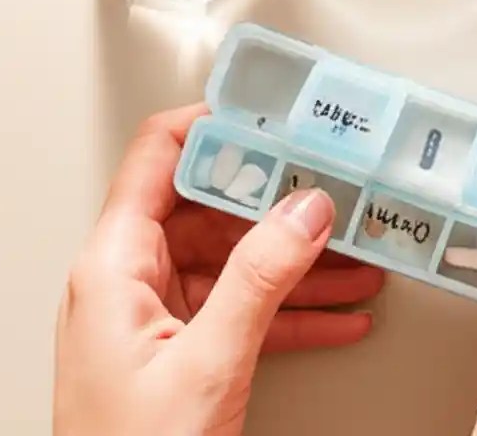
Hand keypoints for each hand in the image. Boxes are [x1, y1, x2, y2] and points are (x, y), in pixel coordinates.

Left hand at [54, 104, 384, 435]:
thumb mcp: (208, 360)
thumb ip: (260, 278)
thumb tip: (305, 209)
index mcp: (115, 266)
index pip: (159, 158)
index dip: (217, 127)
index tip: (277, 116)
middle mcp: (131, 282)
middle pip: (214, 210)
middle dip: (285, 204)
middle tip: (338, 186)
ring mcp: (158, 319)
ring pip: (240, 264)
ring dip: (303, 264)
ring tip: (361, 256)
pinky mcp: (183, 353)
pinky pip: (246, 313)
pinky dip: (296, 313)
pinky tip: (342, 317)